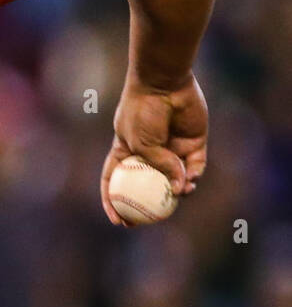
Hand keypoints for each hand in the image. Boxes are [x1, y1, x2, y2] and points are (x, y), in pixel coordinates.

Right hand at [99, 73, 208, 226]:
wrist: (164, 84)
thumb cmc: (142, 111)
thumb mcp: (139, 143)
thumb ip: (157, 166)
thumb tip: (178, 189)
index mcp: (125, 149)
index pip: (114, 179)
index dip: (112, 201)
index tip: (118, 220)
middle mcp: (148, 150)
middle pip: (148, 184)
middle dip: (149, 205)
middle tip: (149, 221)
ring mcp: (171, 148)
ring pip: (175, 178)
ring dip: (177, 190)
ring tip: (177, 194)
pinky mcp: (193, 143)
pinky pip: (195, 167)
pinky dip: (192, 176)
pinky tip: (189, 182)